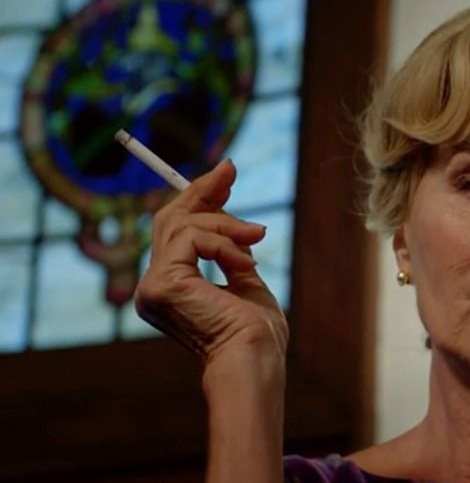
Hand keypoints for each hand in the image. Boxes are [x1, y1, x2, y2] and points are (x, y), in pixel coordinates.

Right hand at [134, 160, 288, 364]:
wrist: (256, 360)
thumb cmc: (257, 334)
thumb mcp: (246, 283)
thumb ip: (234, 256)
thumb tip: (241, 223)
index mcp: (170, 290)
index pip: (175, 233)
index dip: (198, 199)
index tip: (224, 174)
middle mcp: (153, 288)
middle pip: (169, 220)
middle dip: (203, 191)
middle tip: (230, 169)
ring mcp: (152, 287)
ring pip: (183, 225)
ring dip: (227, 225)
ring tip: (257, 237)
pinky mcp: (162, 284)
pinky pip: (192, 239)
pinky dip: (224, 243)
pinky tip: (244, 263)